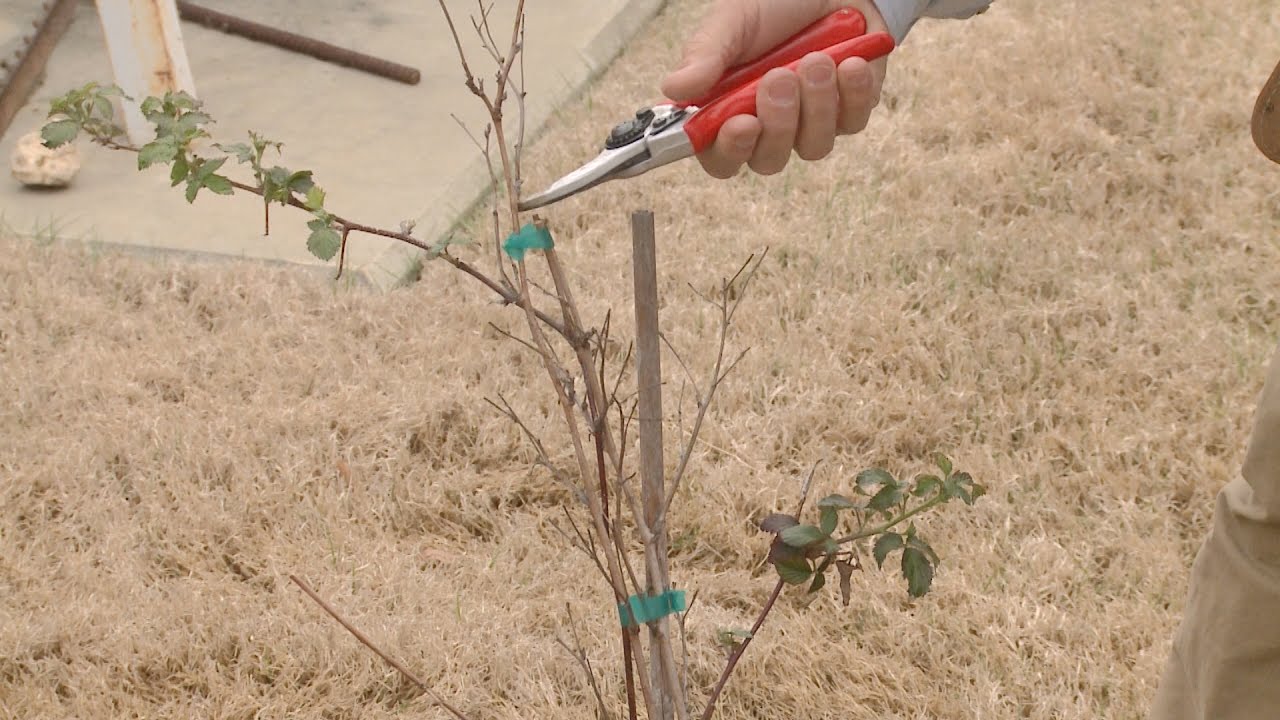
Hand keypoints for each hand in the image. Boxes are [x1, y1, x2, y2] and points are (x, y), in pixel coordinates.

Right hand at [661, 0, 889, 177]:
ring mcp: (809, 124)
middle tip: (780, 76)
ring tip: (817, 60)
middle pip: (768, 160)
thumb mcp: (731, 23)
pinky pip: (851, 122)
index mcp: (727, 111)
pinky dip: (852, 93)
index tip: (742, 124)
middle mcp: (767, 126)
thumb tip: (674, 89)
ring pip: (813, 146)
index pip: (720, 158)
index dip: (729, 152)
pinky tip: (849, 63)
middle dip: (778, 122)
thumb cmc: (771, 6)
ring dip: (816, 104)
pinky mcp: (848, 113)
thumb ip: (704, 57)